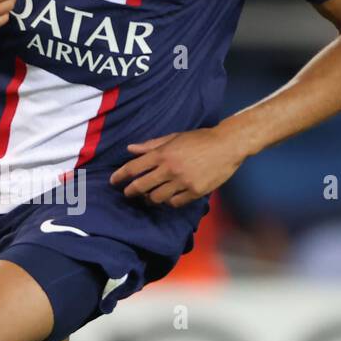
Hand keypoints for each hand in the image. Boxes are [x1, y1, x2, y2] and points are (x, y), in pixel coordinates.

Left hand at [109, 126, 245, 206]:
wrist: (227, 145)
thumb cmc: (200, 138)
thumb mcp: (174, 137)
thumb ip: (151, 145)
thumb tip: (130, 149)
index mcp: (163, 154)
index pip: (134, 167)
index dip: (120, 175)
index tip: (113, 181)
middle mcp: (170, 169)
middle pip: (141, 186)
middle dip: (130, 191)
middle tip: (128, 193)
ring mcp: (182, 182)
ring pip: (157, 198)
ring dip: (150, 199)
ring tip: (149, 197)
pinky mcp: (195, 192)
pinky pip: (174, 203)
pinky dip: (169, 202)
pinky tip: (168, 198)